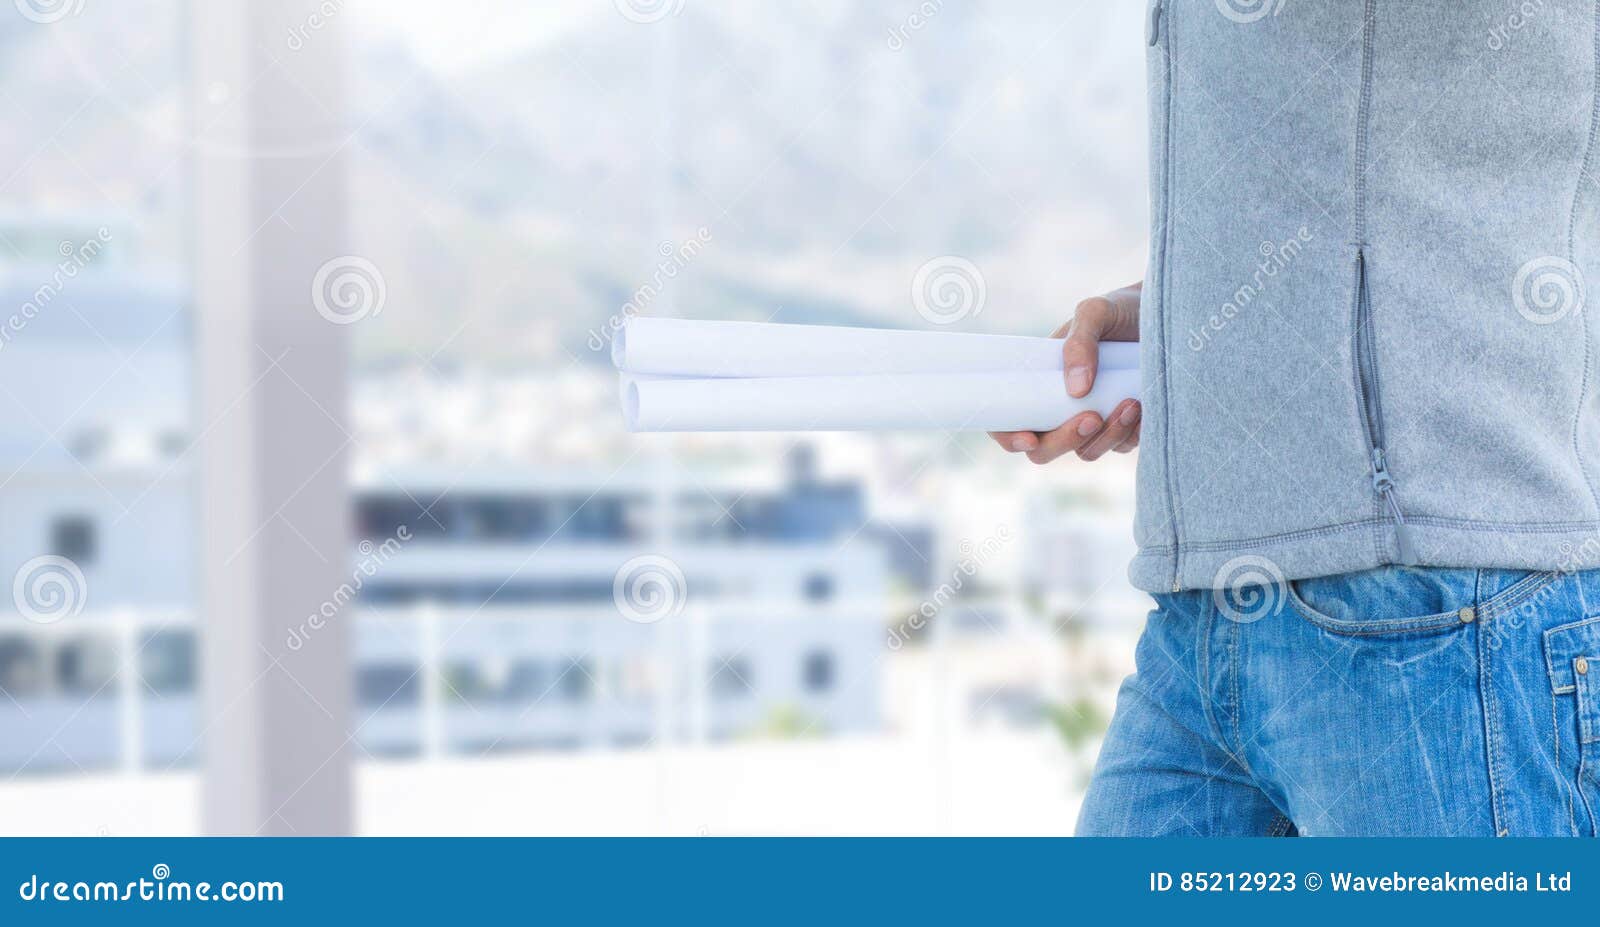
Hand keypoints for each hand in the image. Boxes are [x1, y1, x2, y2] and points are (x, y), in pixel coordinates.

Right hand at [990, 283, 1141, 463]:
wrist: (1166, 316)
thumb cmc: (1121, 309)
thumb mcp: (1096, 312)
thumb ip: (1079, 343)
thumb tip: (1076, 391)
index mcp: (1039, 381)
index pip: (1008, 420)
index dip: (1008, 437)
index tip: (1028, 439)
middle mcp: (1060, 406)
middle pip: (1044, 449)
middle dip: (1063, 441)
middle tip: (1091, 418)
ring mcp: (1092, 420)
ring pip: (1087, 452)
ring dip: (1106, 437)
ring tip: (1130, 403)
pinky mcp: (1123, 428)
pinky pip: (1121, 447)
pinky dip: (1131, 434)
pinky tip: (1143, 406)